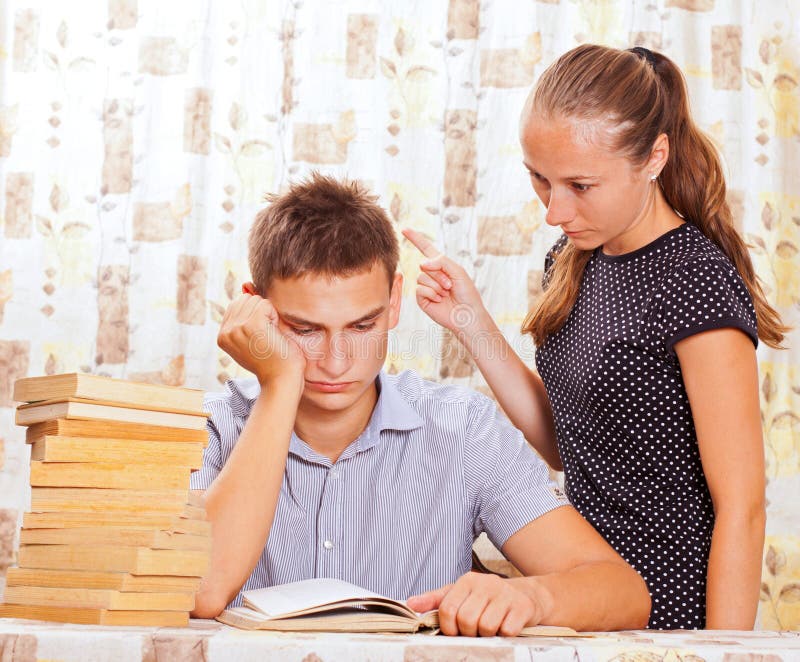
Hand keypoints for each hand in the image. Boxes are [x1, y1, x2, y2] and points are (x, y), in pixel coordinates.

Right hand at [217, 289, 305, 388]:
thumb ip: (246, 314)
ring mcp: (236, 328)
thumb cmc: (273, 360)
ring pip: (256, 300)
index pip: (237, 305)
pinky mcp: (251, 325)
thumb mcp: (253, 337)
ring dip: (269, 315)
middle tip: (266, 337)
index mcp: (222, 336)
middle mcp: (225, 332)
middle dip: (261, 313)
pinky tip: (274, 333)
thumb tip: (246, 284)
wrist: (282, 379)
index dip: (254, 315)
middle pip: (245, 299)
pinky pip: (265, 304)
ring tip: (270, 336)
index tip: (260, 337)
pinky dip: (274, 316)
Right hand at [401, 228, 488, 339]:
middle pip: (424, 265)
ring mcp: (425, 286)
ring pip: (421, 277)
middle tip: (450, 285)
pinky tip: (439, 300)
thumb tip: (422, 264)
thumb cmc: (466, 293)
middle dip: (439, 274)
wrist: (467, 314)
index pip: (425, 248)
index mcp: (440, 265)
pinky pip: (420, 290)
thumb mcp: (458, 271)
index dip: (415, 238)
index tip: (404, 229)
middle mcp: (431, 274)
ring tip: (446, 294)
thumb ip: (441, 262)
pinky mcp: (422, 299)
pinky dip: (432, 294)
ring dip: (437, 286)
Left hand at [407, 572, 543, 636]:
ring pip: (486, 627)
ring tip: (491, 627)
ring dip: (487, 635)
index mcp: (467, 581)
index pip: (448, 609)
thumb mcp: (461, 594)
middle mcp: (486, 583)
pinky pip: (507, 631)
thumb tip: (411, 604)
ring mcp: (505, 594)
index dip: (449, 627)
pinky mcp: (522, 606)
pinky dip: (505, 634)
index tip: (456, 631)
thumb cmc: (488, 598)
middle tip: (476, 630)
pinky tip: (505, 625)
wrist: (526, 595)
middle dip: (469, 632)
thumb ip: (436, 599)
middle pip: (466, 620)